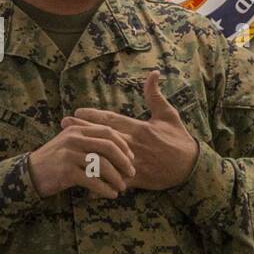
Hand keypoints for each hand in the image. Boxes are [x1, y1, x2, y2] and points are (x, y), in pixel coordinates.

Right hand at [27, 120, 135, 199]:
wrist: (30, 174)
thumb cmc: (56, 160)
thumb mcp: (71, 144)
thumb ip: (91, 141)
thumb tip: (121, 148)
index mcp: (78, 129)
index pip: (108, 132)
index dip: (123, 145)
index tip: (132, 157)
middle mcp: (74, 138)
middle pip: (108, 146)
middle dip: (124, 161)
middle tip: (132, 173)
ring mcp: (69, 154)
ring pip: (102, 165)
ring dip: (116, 178)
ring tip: (122, 187)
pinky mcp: (66, 171)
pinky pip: (93, 180)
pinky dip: (105, 189)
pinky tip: (112, 194)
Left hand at [61, 70, 197, 190]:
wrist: (191, 166)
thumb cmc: (179, 140)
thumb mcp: (169, 114)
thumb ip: (156, 95)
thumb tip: (153, 73)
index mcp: (139, 128)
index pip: (112, 119)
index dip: (93, 115)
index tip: (77, 110)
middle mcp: (133, 144)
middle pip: (103, 135)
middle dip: (82, 128)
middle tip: (63, 123)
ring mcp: (133, 161)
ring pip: (106, 155)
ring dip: (86, 150)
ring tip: (69, 147)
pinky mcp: (136, 178)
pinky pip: (114, 179)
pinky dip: (100, 179)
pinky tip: (84, 179)